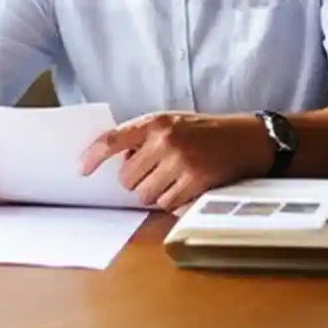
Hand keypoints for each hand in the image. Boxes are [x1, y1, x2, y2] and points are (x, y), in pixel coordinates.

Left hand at [79, 112, 271, 211]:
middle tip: (155, 172)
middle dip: (136, 181)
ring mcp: (180, 161)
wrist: (245, 138)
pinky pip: (166, 205)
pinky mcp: (195, 181)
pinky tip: (185, 187)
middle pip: (126, 179)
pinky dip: (173, 202)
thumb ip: (142, 137)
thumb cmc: (202, 132)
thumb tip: (114, 161)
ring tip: (173, 178)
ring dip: (155, 193)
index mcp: (154, 122)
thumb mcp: (170, 123)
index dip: (93, 157)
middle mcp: (164, 140)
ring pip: (144, 195)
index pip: (112, 140)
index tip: (82, 170)